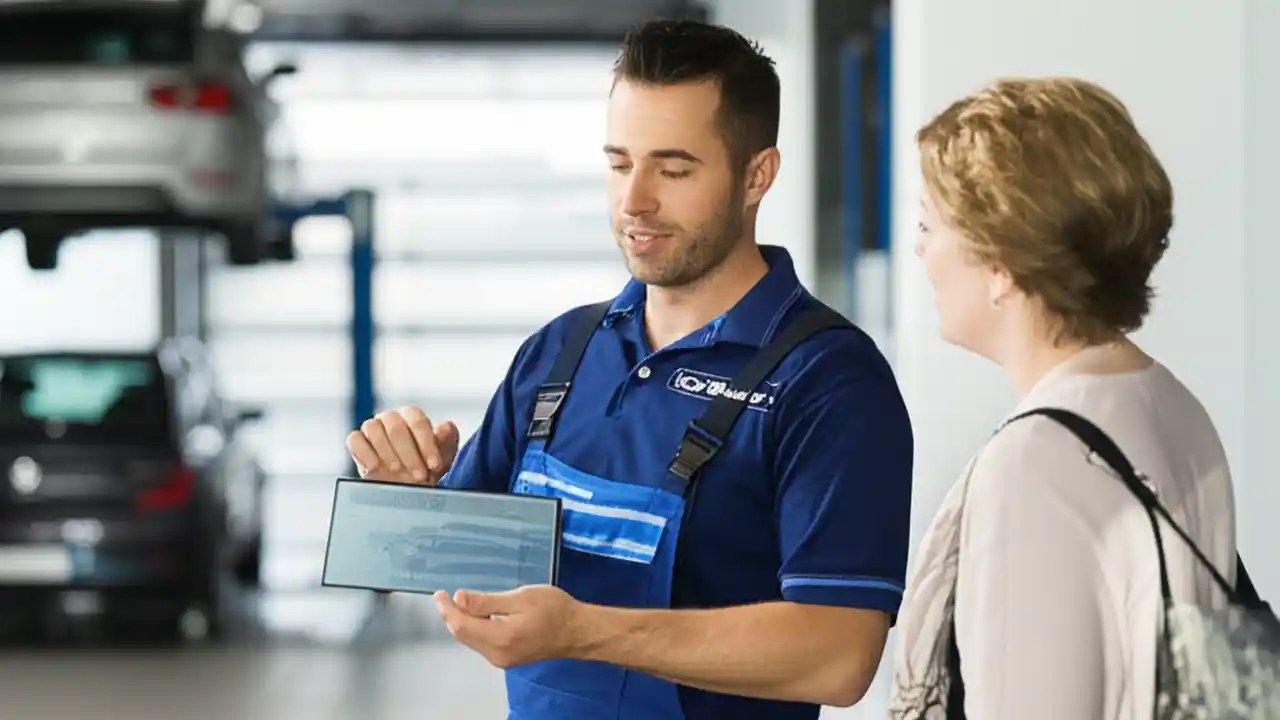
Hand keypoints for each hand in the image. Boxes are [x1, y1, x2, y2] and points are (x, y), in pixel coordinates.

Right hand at [346, 406, 459, 484]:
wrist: (405, 487)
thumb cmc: (426, 468)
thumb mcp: (443, 457)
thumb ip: (447, 440)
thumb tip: (446, 426)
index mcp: (412, 416)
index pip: (417, 420)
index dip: (426, 443)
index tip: (434, 465)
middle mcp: (390, 418)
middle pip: (395, 426)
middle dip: (409, 453)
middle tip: (418, 475)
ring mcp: (372, 428)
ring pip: (373, 429)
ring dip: (387, 452)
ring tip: (397, 471)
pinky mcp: (356, 442)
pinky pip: (355, 439)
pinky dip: (364, 452)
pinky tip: (375, 468)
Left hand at [434, 585, 584, 668]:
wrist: (578, 632)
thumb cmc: (554, 610)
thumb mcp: (521, 598)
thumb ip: (487, 602)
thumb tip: (459, 599)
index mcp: (500, 638)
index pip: (461, 625)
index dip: (447, 609)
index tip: (439, 594)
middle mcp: (497, 655)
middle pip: (463, 635)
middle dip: (452, 615)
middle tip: (445, 596)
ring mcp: (502, 660)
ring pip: (471, 640)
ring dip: (462, 622)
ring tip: (458, 602)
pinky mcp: (508, 659)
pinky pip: (482, 643)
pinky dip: (475, 629)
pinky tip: (477, 615)